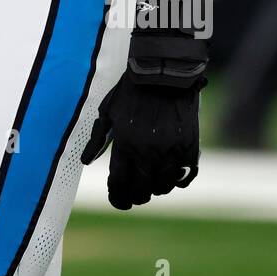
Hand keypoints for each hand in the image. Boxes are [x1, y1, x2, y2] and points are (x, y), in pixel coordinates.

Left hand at [80, 72, 203, 209]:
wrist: (163, 75)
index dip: (117, 198)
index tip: (118, 200)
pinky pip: (185, 176)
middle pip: (142, 191)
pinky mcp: (190, 148)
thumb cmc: (131, 92)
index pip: (119, 184)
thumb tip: (86, 161)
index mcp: (124, 144)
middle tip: (135, 195)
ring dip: (156, 189)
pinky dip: (178, 181)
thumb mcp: (108, 112)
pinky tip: (172, 176)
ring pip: (163, 187)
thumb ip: (97, 139)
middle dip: (136, 197)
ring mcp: (170, 152)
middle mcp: (147, 153)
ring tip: (152, 183)